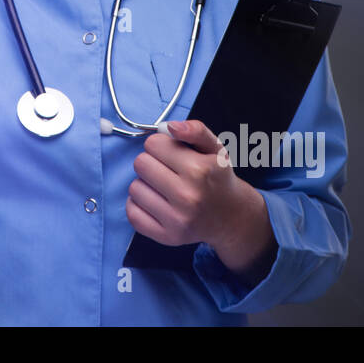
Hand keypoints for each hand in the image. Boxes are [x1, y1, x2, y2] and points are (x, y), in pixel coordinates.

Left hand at [126, 119, 277, 276]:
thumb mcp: (215, 148)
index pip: (153, 144)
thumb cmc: (218, 178)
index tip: (172, 154)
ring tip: (164, 187)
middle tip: (167, 170)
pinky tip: (156, 202)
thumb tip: (170, 126)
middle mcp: (187, 196)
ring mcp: (176, 219)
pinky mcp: (167, 236)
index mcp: (198, 170)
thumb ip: (196, 130)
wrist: (231, 217)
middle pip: (140, 164)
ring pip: (134, 188)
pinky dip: (139, 206)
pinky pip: (132, 214)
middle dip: (151, 163)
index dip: (161, 146)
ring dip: (145, 185)